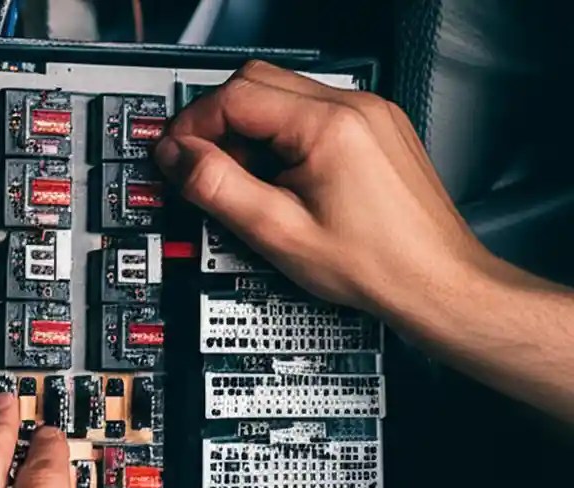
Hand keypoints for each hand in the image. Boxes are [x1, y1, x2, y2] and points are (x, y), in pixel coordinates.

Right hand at [154, 60, 485, 316]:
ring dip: (248, 130)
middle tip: (201, 167)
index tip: (175, 157)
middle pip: (256, 81)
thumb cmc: (375, 265)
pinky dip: (281, 136)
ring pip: (282, 93)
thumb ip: (217, 187)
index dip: (193, 126)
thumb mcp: (277, 233)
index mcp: (330, 126)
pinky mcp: (376, 127)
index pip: (235, 97)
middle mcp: (354, 107)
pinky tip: (280, 179)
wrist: (435, 282)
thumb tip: (177, 158)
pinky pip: (311, 111)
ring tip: (246, 182)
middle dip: (217, 122)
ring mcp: (370, 113)